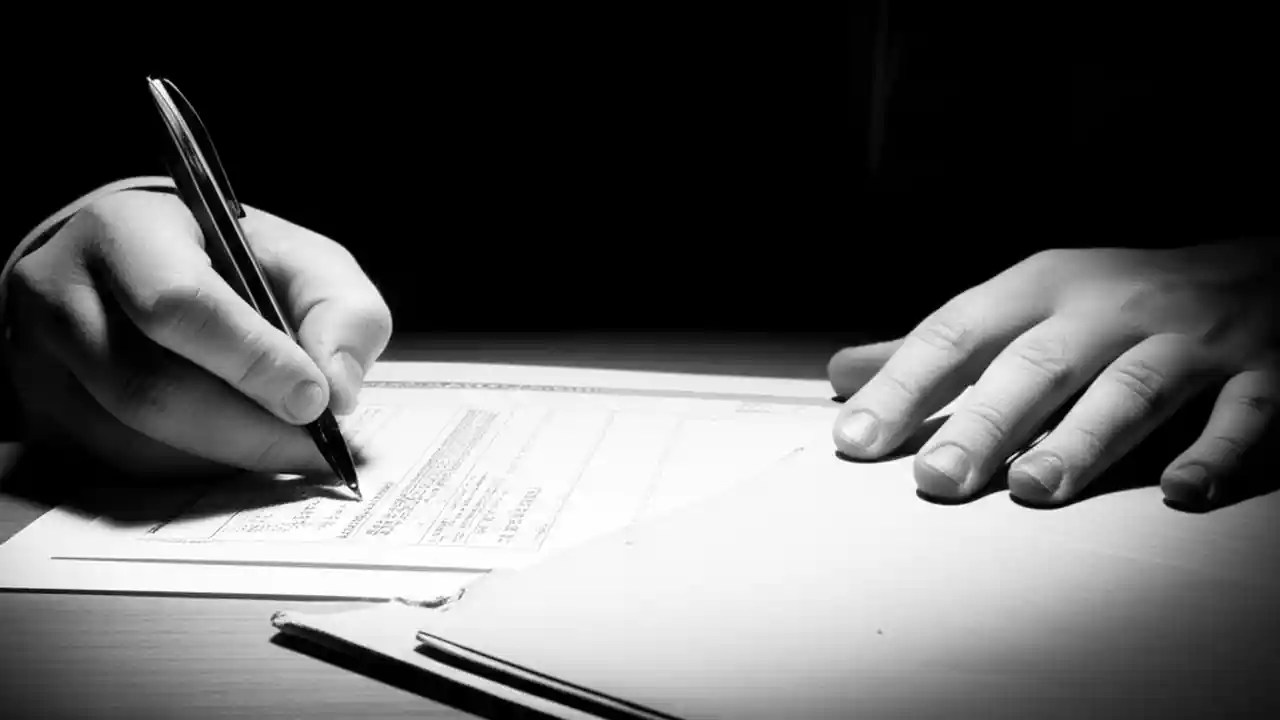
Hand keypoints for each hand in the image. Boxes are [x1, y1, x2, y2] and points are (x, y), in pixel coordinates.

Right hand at [3, 190, 391, 477]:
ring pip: (136, 442)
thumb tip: (338, 388)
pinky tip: (236, 453)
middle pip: (152, 389)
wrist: (134, 268)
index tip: (315, 399)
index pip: (179, 305)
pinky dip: (193, 472)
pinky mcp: (40, 417)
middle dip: (250, 429)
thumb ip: (340, 309)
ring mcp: (38, 362)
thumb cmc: (225, 261)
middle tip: (314, 447)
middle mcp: (59, 294)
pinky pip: (121, 468)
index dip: (254, 361)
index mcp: (125, 232)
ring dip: (226, 458)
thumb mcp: (298, 257)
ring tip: (286, 451)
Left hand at [828, 240, 1277, 508]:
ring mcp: (1186, 341)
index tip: (856, 437)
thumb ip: (938, 347)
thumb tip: (846, 375)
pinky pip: (1241, 413)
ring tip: (1033, 487)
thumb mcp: (1024, 303)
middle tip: (935, 479)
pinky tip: (1182, 490)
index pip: (957, 333)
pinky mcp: (1259, 374)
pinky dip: (1215, 450)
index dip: (904, 384)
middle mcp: (1108, 309)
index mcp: (1042, 289)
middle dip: (984, 421)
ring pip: (1130, 390)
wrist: (1255, 268)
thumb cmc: (1114, 299)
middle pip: (1036, 365)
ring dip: (1082, 439)